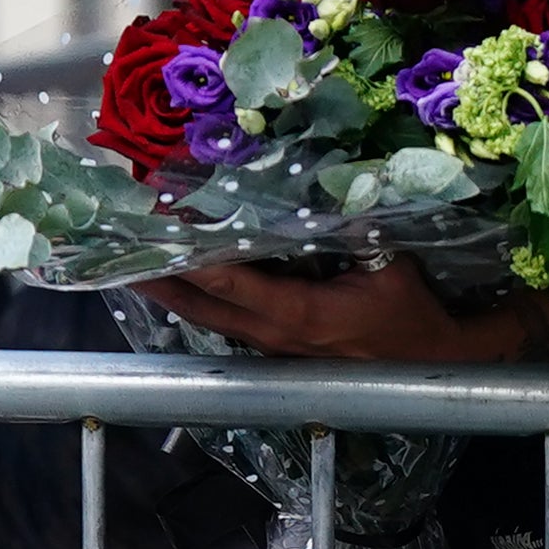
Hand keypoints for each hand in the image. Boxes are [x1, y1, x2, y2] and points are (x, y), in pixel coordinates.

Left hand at [132, 257, 541, 362]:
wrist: (435, 363)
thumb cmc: (414, 313)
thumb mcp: (390, 264)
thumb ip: (354, 229)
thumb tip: (327, 185)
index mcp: (301, 316)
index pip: (232, 281)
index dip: (190, 255)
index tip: (155, 229)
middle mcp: (276, 337)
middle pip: (202, 305)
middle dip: (157, 278)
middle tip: (113, 250)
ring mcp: (274, 347)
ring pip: (209, 317)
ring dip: (172, 291)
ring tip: (131, 264)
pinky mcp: (279, 348)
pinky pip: (228, 321)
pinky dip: (200, 299)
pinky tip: (180, 282)